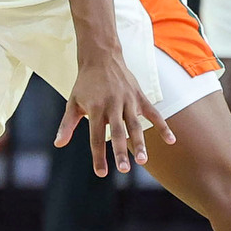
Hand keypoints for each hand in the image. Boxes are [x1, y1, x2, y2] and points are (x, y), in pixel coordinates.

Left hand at [56, 49, 172, 176]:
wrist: (102, 57)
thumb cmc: (85, 84)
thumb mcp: (72, 102)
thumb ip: (67, 124)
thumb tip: (58, 144)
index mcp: (95, 108)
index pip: (96, 137)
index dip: (99, 155)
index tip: (101, 173)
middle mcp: (112, 105)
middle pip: (118, 132)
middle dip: (121, 151)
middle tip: (123, 170)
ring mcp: (128, 100)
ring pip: (136, 125)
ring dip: (140, 143)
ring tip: (143, 161)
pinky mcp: (140, 96)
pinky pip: (154, 113)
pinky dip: (163, 126)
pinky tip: (171, 141)